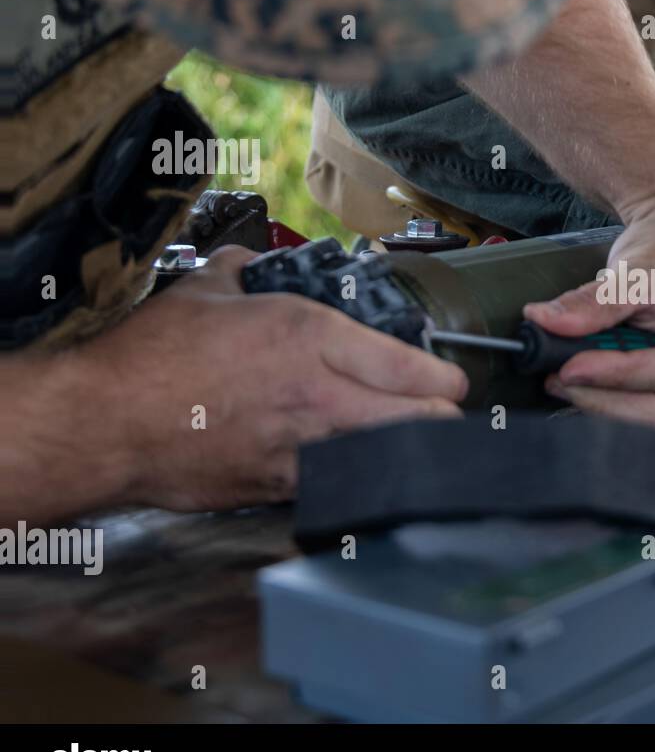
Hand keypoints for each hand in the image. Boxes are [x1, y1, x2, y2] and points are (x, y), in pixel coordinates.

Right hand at [14, 246, 466, 519]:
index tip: (452, 378)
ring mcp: (305, 448)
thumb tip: (259, 264)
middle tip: (441, 411)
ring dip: (407, 450)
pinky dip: (360, 475)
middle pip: (421, 421)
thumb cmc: (152, 355)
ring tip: (410, 440)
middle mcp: (321, 396)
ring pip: (390, 458)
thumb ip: (250, 271)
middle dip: (442, 417)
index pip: (412, 368)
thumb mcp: (207, 288)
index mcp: (311, 337)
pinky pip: (342, 482)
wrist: (105, 425)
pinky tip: (358, 467)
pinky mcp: (280, 487)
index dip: (445, 377)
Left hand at [523, 198, 654, 430]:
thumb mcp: (634, 272)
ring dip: (609, 403)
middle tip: (560, 379)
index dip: (615, 375)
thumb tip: (546, 323)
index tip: (568, 367)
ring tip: (566, 377)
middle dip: (608, 400)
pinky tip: (589, 379)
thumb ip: (593, 304)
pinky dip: (619, 397)